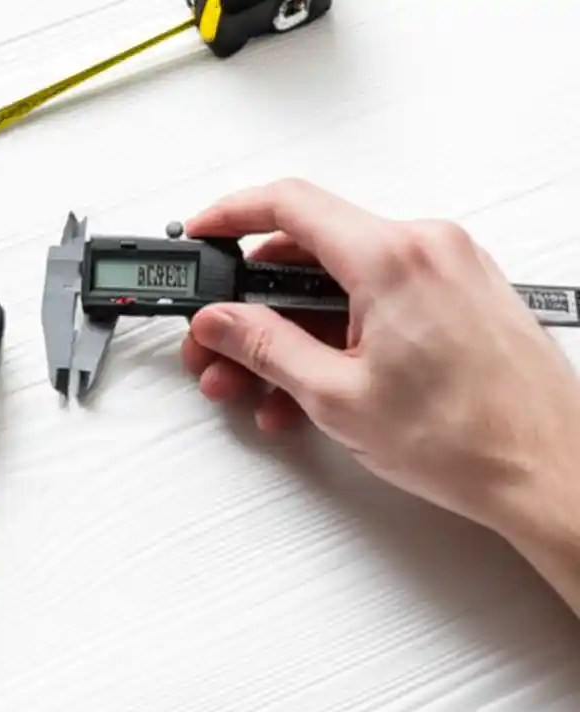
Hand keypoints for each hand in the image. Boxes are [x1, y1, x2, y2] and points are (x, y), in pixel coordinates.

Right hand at [179, 179, 579, 611]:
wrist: (553, 473)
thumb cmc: (472, 440)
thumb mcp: (337, 396)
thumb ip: (264, 348)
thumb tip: (221, 321)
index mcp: (392, 257)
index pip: (288, 204)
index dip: (229, 216)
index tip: (201, 235)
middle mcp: (426, 248)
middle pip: (308, 253)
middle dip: (251, 304)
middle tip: (218, 345)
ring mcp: (448, 270)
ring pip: (339, 284)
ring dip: (289, 331)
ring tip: (258, 385)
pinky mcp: (460, 296)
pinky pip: (377, 300)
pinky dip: (334, 336)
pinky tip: (308, 388)